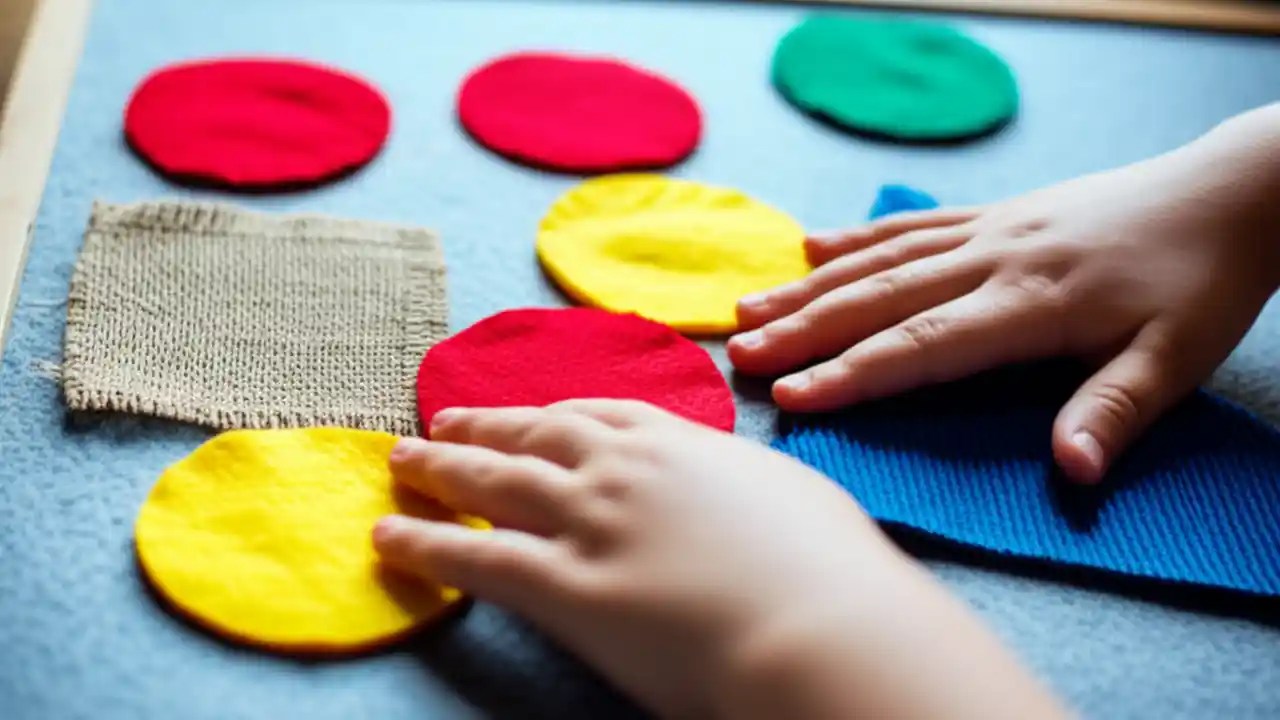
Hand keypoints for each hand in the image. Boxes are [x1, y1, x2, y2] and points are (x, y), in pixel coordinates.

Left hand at [373, 401, 1064, 718]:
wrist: (821, 625)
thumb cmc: (828, 570)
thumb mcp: (792, 498)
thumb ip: (744, 485)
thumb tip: (738, 492)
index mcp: (679, 442)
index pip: (597, 414)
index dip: (548, 414)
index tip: (522, 414)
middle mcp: (621, 467)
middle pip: (530, 436)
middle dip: (480, 427)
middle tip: (437, 424)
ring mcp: (587, 520)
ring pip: (492, 484)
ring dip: (438, 471)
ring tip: (400, 462)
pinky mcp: (563, 585)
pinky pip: (474, 556)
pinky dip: (423, 543)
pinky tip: (388, 537)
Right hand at [729, 108, 1279, 484]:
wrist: (1228, 193)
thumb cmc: (1202, 285)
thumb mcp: (1176, 357)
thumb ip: (1114, 411)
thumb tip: (1070, 473)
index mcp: (1032, 303)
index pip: (923, 346)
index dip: (853, 375)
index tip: (793, 398)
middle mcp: (994, 259)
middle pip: (881, 299)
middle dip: (805, 330)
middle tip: (740, 356)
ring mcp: (988, 229)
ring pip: (881, 260)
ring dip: (810, 287)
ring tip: (748, 310)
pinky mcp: (993, 212)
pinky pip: (910, 224)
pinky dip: (856, 237)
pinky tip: (810, 247)